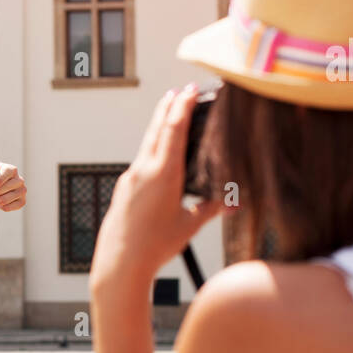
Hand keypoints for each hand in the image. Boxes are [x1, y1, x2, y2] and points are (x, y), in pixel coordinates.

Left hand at [90, 85, 221, 290]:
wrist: (119, 263)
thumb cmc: (155, 246)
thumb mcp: (189, 225)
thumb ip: (210, 209)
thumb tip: (232, 203)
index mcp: (164, 173)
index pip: (174, 129)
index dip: (183, 106)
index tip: (190, 89)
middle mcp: (143, 170)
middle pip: (157, 128)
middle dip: (168, 107)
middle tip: (178, 90)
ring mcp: (130, 178)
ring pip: (147, 143)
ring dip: (159, 125)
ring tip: (168, 112)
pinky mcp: (124, 188)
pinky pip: (141, 160)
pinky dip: (152, 148)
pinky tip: (158, 152)